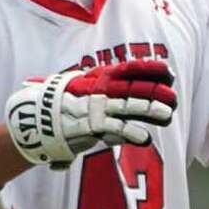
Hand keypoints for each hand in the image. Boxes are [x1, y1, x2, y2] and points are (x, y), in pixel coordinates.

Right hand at [5, 60, 176, 167]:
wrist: (35, 117)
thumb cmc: (63, 104)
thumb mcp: (84, 89)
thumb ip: (104, 89)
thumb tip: (131, 86)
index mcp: (99, 78)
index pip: (128, 69)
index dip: (149, 70)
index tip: (168, 72)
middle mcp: (99, 90)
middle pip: (132, 88)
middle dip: (155, 91)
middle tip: (174, 98)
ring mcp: (95, 108)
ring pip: (128, 106)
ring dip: (149, 110)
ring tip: (167, 115)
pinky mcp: (90, 127)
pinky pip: (114, 129)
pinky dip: (131, 133)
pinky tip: (145, 138)